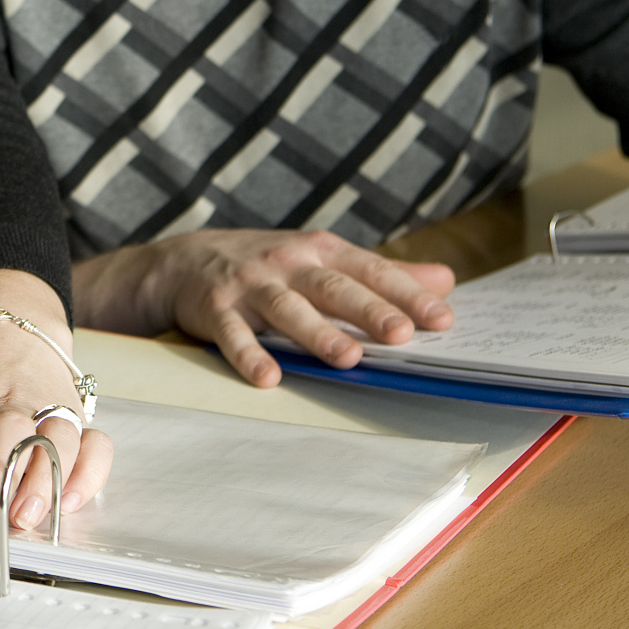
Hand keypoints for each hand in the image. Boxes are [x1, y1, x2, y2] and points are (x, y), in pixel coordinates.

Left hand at [0, 270, 111, 534]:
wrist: (10, 338)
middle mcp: (1, 409)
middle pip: (4, 436)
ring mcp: (43, 412)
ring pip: (54, 440)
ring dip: (43, 479)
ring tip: (26, 515)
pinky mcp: (76, 420)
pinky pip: (94, 445)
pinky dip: (88, 474)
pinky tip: (69, 500)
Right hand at [73, 229, 455, 386]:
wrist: (183, 261)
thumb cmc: (268, 266)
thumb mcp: (322, 259)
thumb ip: (382, 272)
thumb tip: (446, 280)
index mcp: (320, 252)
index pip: (370, 271)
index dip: (406, 294)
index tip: (442, 320)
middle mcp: (287, 264)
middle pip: (333, 288)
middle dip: (368, 310)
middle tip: (402, 334)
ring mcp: (250, 286)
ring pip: (288, 310)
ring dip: (316, 334)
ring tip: (347, 359)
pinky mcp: (215, 309)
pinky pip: (232, 334)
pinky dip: (249, 354)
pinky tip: (267, 377)